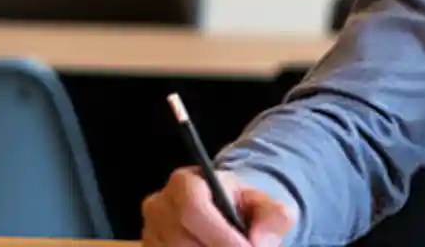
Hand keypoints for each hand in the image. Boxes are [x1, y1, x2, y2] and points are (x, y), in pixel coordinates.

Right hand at [142, 166, 294, 246]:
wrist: (227, 215)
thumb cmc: (244, 207)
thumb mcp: (267, 204)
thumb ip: (274, 217)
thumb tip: (259, 243)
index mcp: (185, 182)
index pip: (193, 208)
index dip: (220, 235)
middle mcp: (159, 207)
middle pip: (182, 240)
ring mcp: (149, 233)